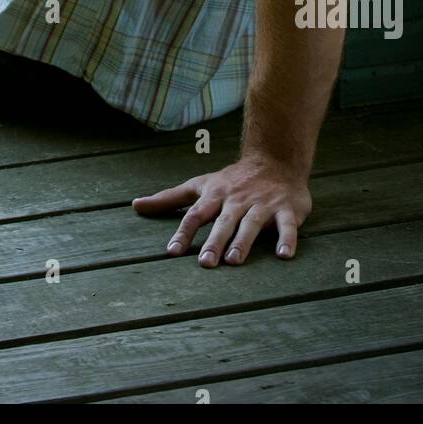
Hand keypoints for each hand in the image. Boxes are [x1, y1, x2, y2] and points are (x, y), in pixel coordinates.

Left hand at [132, 153, 311, 265]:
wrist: (275, 160)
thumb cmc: (231, 181)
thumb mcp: (199, 186)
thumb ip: (169, 198)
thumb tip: (135, 206)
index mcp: (215, 195)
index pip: (196, 214)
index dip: (184, 232)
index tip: (172, 252)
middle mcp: (237, 200)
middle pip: (223, 221)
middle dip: (214, 241)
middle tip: (205, 263)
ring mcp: (262, 204)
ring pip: (251, 223)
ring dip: (243, 241)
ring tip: (234, 261)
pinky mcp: (287, 210)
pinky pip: (287, 226)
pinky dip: (286, 239)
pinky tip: (283, 256)